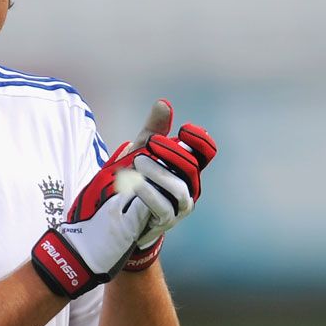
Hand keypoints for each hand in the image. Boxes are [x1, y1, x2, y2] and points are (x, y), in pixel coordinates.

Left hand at [124, 120, 216, 262]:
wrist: (119, 212)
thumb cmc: (136, 178)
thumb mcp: (141, 151)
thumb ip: (153, 130)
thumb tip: (163, 103)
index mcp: (188, 168)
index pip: (205, 153)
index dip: (200, 140)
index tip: (184, 128)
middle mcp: (189, 187)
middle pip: (191, 167)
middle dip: (172, 152)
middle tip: (151, 142)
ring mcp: (179, 207)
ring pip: (178, 187)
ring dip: (158, 172)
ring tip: (138, 162)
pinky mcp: (165, 221)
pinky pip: (163, 207)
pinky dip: (149, 194)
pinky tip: (136, 185)